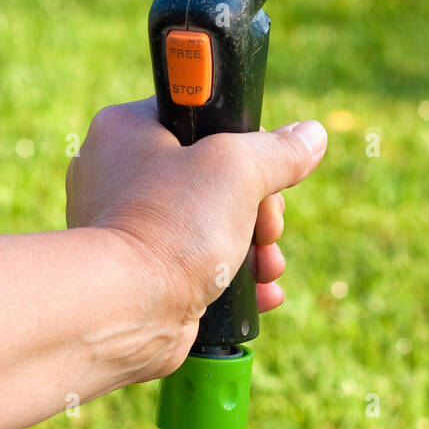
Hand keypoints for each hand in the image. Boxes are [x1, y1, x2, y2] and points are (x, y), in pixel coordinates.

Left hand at [66, 98, 326, 377]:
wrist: (124, 311)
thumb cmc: (171, 226)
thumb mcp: (239, 169)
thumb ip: (279, 149)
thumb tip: (311, 135)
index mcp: (128, 129)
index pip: (201, 117)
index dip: (245, 143)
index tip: (268, 171)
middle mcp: (117, 172)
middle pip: (213, 175)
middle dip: (258, 208)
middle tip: (269, 229)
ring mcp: (125, 224)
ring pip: (208, 222)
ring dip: (253, 245)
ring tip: (269, 268)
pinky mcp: (137, 270)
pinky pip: (194, 262)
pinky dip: (231, 275)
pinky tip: (261, 292)